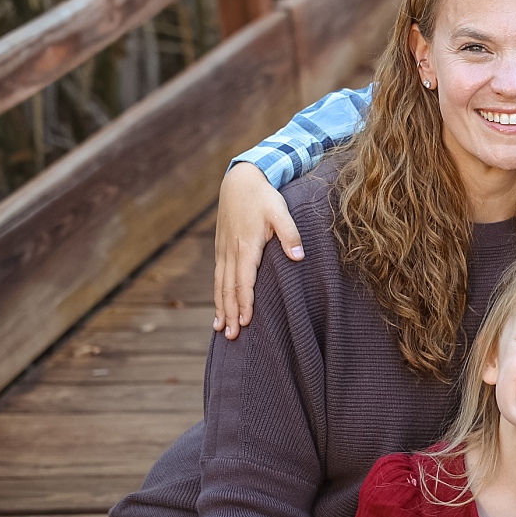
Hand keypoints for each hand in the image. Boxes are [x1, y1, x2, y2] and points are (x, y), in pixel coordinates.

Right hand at [214, 162, 303, 339]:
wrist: (240, 180)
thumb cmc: (264, 197)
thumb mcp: (281, 211)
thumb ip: (290, 235)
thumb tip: (298, 257)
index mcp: (247, 246)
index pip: (244, 281)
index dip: (245, 303)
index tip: (246, 322)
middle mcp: (231, 252)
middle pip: (228, 289)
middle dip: (230, 313)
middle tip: (232, 336)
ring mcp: (223, 251)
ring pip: (220, 285)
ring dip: (221, 308)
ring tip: (221, 330)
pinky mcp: (221, 249)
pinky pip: (218, 277)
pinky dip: (217, 295)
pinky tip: (219, 308)